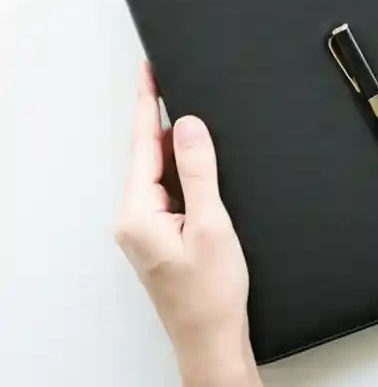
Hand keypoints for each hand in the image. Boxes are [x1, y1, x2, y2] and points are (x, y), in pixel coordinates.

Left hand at [114, 63, 261, 386]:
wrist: (212, 337)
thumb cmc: (211, 294)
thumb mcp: (213, 223)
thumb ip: (199, 170)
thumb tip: (189, 125)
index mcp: (138, 214)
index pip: (143, 145)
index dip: (148, 104)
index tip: (149, 71)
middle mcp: (134, 220)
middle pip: (151, 157)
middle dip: (171, 127)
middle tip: (190, 95)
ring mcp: (146, 230)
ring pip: (164, 176)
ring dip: (184, 157)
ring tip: (209, 141)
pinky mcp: (161, 237)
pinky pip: (172, 194)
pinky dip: (189, 179)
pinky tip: (208, 176)